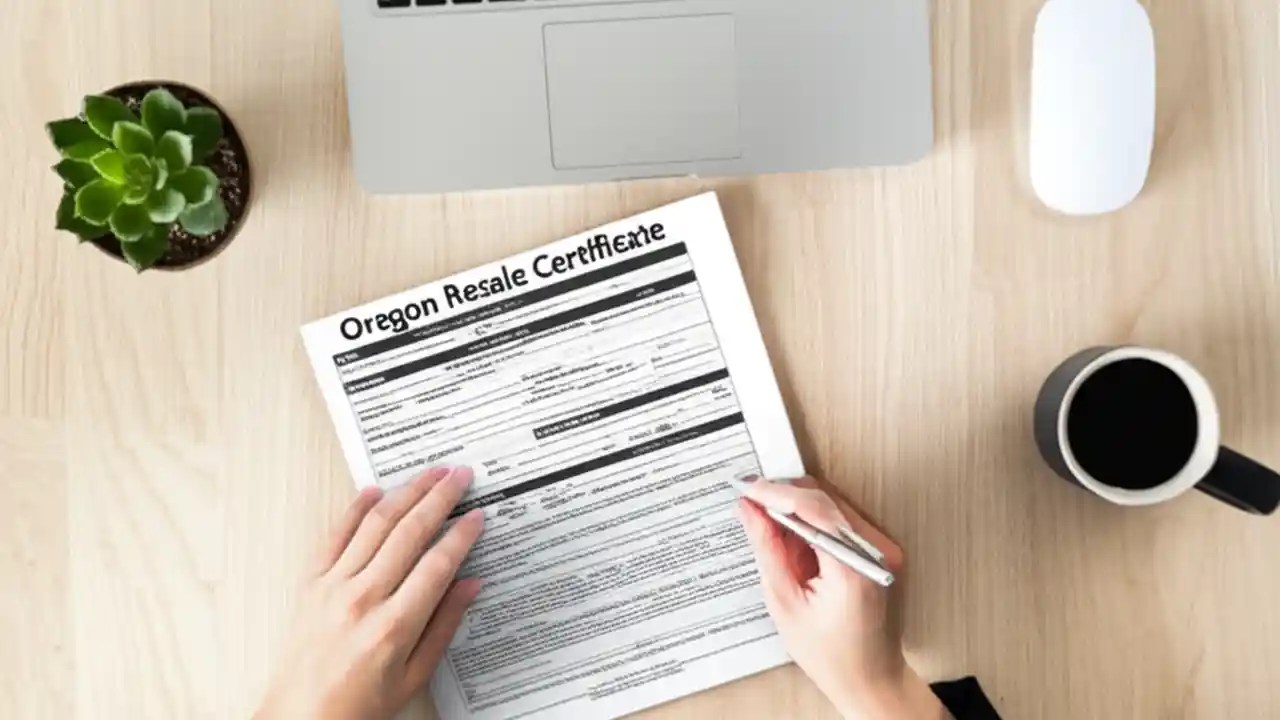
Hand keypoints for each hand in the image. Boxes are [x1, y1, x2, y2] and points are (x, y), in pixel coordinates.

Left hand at [256, 466, 484, 719]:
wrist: (300, 719)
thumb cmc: (358, 708)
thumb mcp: (414, 676)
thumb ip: (444, 625)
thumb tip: (471, 584)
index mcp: (394, 627)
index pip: (438, 564)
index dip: (462, 535)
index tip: (478, 516)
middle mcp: (363, 599)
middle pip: (410, 532)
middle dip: (440, 498)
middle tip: (460, 476)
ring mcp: (333, 587)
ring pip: (375, 524)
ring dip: (406, 492)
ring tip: (429, 473)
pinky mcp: (311, 584)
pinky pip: (336, 536)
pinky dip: (355, 509)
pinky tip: (374, 490)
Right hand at [737, 477, 945, 719]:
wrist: (869, 677)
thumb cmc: (830, 654)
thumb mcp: (785, 603)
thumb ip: (767, 549)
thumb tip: (750, 510)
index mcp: (852, 568)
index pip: (811, 510)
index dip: (774, 493)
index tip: (747, 488)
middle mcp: (875, 551)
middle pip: (823, 500)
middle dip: (782, 495)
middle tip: (749, 500)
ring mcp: (882, 548)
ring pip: (831, 504)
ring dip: (796, 506)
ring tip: (766, 522)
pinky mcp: (879, 549)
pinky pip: (840, 519)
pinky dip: (812, 519)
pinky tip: (791, 534)